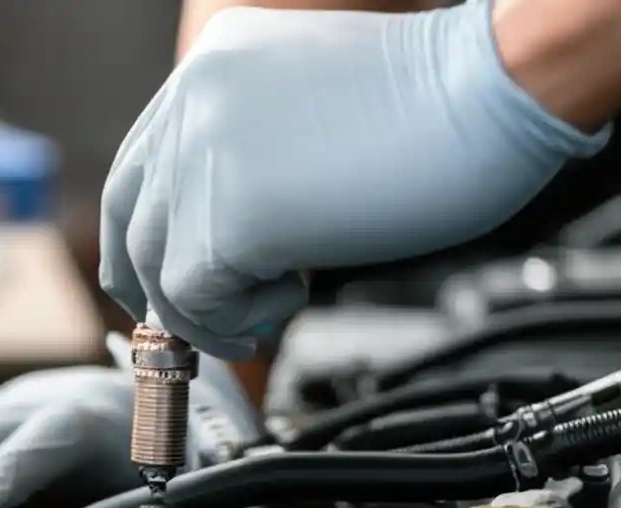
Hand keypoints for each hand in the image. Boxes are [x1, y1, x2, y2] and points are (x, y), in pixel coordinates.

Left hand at [99, 0, 608, 360]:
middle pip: (130, 220)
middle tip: (197, 325)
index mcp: (208, 69)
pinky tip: (287, 303)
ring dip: (209, 312)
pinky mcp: (231, 216)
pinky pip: (196, 300)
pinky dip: (234, 322)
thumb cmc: (432, 105)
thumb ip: (248, 155)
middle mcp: (191, 103)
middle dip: (154, 288)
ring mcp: (203, 156)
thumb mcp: (306, 109)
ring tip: (268, 313)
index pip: (137, 169)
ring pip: (158, 269)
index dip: (145, 237)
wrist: (490, 91)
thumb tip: (222, 232)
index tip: (164, 280)